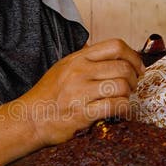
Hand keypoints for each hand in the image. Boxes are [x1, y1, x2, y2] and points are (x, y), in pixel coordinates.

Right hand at [18, 38, 144, 146]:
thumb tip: (113, 55)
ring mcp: (80, 92)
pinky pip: (115, 106)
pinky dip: (124, 109)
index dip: (133, 56)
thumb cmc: (47, 96)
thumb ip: (85, 60)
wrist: (29, 119)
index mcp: (77, 58)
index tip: (137, 68)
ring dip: (128, 94)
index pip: (115, 46)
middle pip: (123, 67)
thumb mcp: (63, 68)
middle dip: (134, 79)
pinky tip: (119, 111)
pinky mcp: (82, 113)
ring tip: (122, 99)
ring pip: (122, 86)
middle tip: (131, 87)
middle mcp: (79, 71)